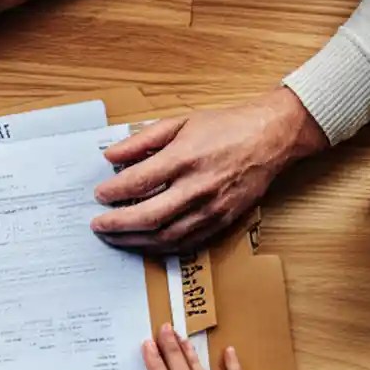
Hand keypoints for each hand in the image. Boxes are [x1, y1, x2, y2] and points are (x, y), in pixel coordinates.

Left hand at [92, 88, 327, 254]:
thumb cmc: (225, 127)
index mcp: (186, 157)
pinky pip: (186, 243)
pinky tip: (144, 242)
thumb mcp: (179, 122)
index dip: (113, 192)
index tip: (99, 195)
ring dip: (134, 241)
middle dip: (117, 224)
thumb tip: (110, 156)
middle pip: (148, 216)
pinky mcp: (222, 222)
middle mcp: (199, 186)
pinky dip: (160, 247)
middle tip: (97, 225)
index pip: (138, 182)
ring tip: (114, 237)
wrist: (271, 138)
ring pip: (165, 236)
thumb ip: (141, 141)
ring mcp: (212, 208)